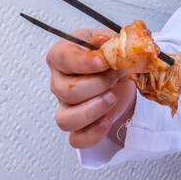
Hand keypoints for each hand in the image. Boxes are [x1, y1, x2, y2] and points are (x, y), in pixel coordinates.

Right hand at [46, 28, 136, 149]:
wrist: (121, 79)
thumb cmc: (109, 58)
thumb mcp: (113, 42)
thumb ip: (112, 40)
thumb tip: (109, 42)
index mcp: (62, 56)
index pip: (61, 59)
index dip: (83, 62)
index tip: (104, 61)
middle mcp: (58, 82)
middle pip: (67, 91)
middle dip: (98, 84)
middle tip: (117, 77)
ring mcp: (65, 107)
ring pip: (65, 119)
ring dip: (93, 110)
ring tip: (113, 98)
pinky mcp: (77, 127)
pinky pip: (76, 139)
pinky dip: (93, 133)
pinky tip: (108, 120)